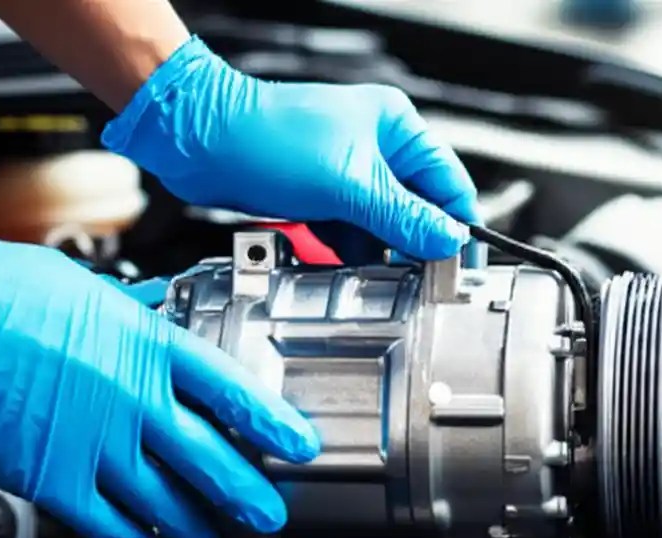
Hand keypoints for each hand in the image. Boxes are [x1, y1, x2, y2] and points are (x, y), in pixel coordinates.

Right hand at [0, 206, 320, 537]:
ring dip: (197, 523)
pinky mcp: (47, 477)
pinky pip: (108, 521)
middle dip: (248, 492)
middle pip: (211, 458)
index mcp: (142, 340)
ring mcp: (91, 441)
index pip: (230, 389)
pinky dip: (135, 536)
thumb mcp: (78, 286)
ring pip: (165, 500)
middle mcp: (128, 395)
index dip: (272, 421)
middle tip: (269, 513)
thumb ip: (125, 314)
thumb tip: (151, 314)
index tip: (298, 443)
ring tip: (215, 535)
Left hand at [101, 36, 480, 264]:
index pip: (448, 184)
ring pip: (379, 228)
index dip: (457, 228)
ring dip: (377, 256)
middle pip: (415, 211)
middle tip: (421, 285)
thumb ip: (403, 218)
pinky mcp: (317, 197)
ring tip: (377, 283)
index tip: (461, 269)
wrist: (199, 142)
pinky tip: (344, 273)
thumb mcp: (349, 186)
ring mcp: (345, 174)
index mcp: (395, 128)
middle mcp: (375, 148)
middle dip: (414, 247)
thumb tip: (448, 240)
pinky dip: (347, 255)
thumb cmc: (267, 140)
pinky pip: (346, 234)